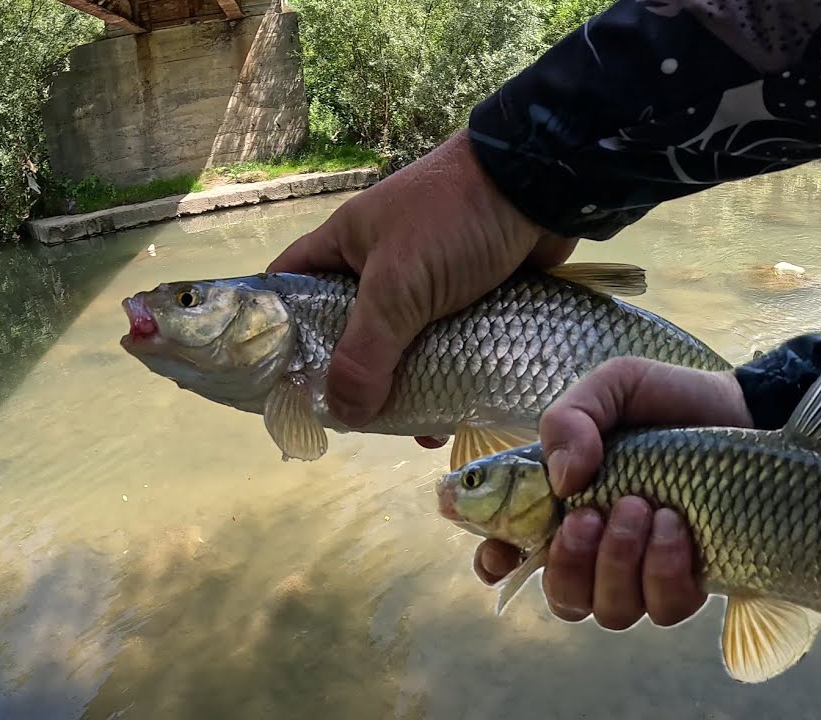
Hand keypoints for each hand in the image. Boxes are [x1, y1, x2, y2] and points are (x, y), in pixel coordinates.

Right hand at [266, 129, 576, 427]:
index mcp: (346, 245)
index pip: (290, 290)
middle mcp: (381, 264)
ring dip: (407, 387)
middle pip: (349, 331)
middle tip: (360, 422)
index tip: (284, 386)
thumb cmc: (454, 221)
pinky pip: (447, 345)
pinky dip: (448, 376)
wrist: (540, 187)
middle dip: (354, 378)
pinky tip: (454, 415)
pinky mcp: (470, 297)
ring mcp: (428, 281)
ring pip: (403, 346)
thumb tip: (343, 414)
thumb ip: (365, 352)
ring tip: (419, 431)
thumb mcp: (398, 286)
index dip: (280, 335)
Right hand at [473, 357, 754, 629]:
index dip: (496, 561)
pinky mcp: (687, 582)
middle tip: (591, 515)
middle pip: (563, 598)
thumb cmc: (667, 400)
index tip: (501, 552)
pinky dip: (662, 570)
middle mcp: (596, 549)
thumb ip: (571, 419)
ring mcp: (641, 573)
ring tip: (642, 507)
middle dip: (570, 564)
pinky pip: (663, 608)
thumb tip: (563, 481)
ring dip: (618, 562)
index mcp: (561, 504)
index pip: (509, 553)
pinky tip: (673, 527)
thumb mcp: (613, 385)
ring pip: (611, 611)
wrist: (743, 410)